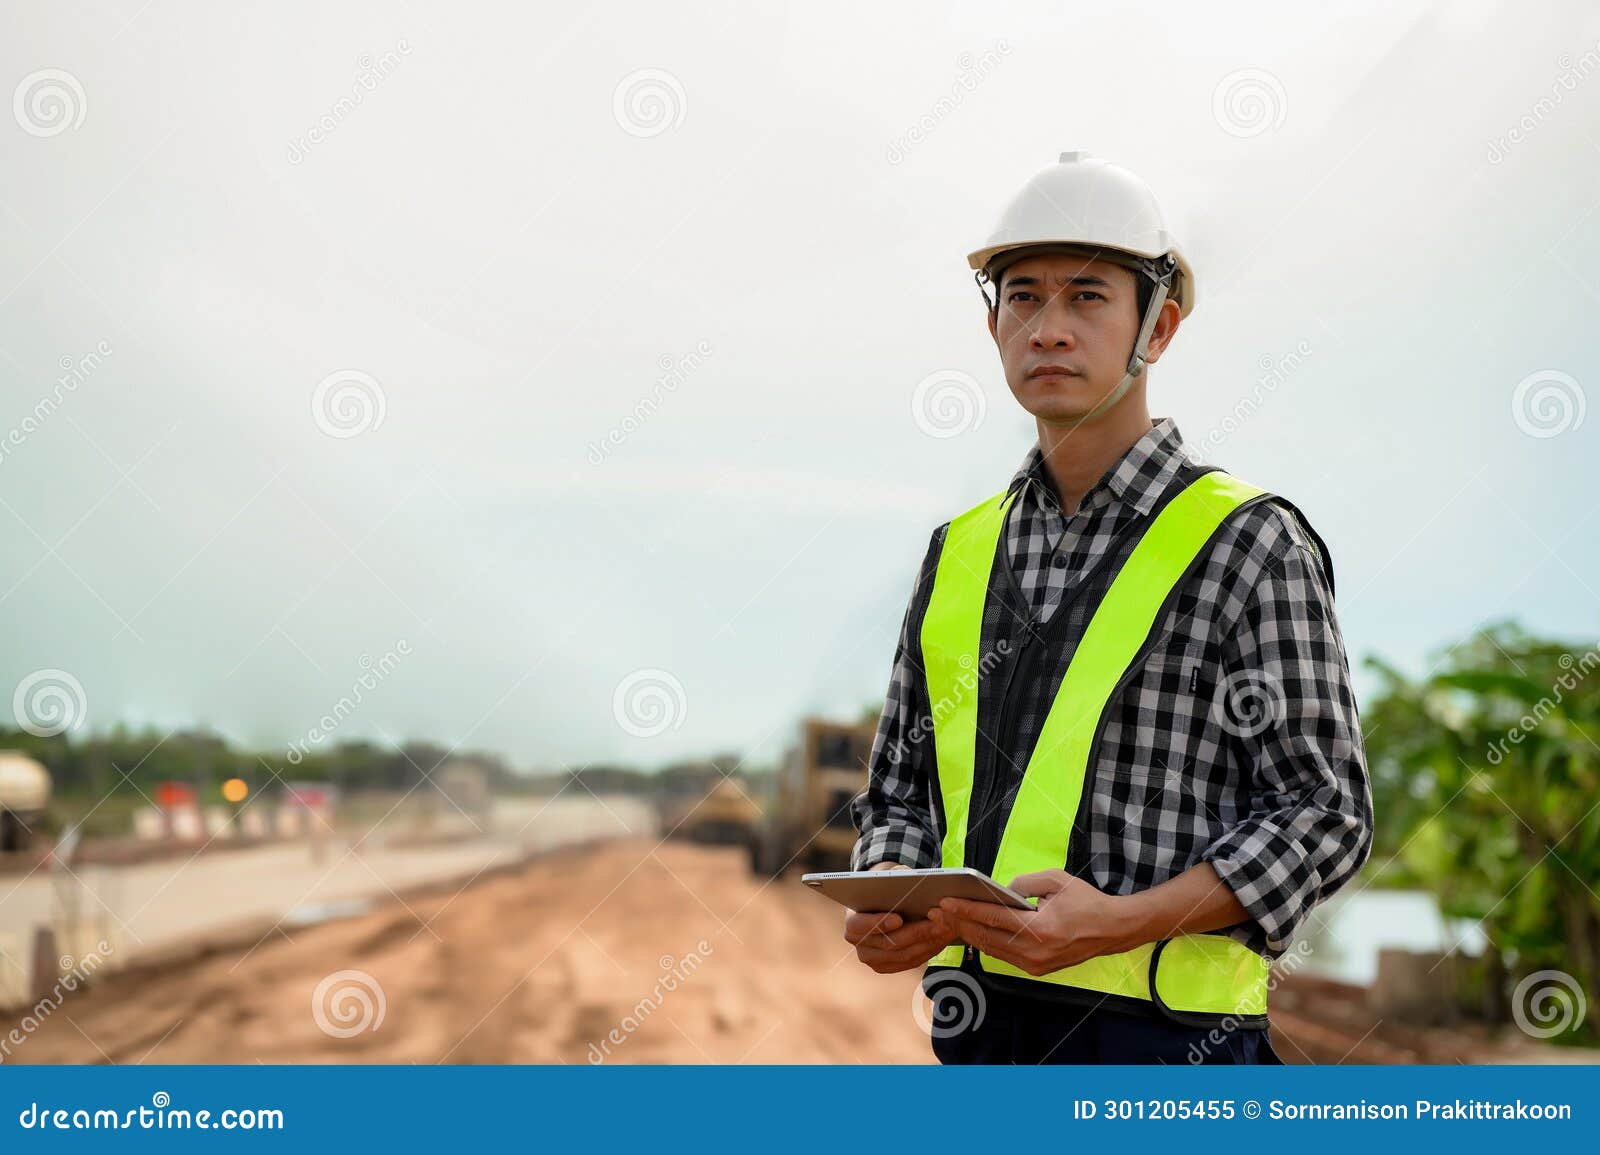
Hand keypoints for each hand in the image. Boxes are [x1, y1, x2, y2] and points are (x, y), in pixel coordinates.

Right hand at [842, 861, 959, 973]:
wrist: (884, 905)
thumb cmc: (886, 888)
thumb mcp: (887, 877)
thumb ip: (893, 877)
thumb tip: (907, 877)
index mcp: (852, 923)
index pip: (860, 926)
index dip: (879, 923)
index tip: (898, 918)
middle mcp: (860, 946)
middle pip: (889, 944)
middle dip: (916, 932)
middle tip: (937, 921)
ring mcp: (875, 960)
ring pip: (905, 955)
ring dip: (928, 942)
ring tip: (947, 928)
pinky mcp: (892, 967)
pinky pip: (913, 961)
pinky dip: (930, 949)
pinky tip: (943, 937)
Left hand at [928, 869, 1139, 975]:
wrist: (1111, 930)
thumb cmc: (1084, 901)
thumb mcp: (1055, 880)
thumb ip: (1022, 883)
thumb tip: (997, 891)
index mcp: (1039, 928)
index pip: (993, 918)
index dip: (965, 910)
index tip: (944, 902)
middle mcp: (1034, 951)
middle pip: (986, 937)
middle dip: (958, 923)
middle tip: (935, 911)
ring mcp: (1035, 965)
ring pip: (991, 950)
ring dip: (968, 934)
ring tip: (947, 920)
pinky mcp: (1036, 970)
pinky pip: (1003, 956)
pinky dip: (986, 942)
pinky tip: (971, 930)